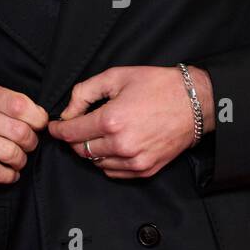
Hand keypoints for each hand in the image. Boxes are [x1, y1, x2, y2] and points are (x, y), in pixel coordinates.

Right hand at [0, 81, 47, 183]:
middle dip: (31, 143)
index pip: (20, 104)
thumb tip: (41, 117)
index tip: (38, 127)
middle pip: (19, 131)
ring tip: (17, 161)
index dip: (37, 119)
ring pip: (10, 152)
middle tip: (27, 147)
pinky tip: (8, 174)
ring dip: (20, 161)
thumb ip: (5, 104)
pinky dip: (8, 176)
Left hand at [47, 65, 213, 178]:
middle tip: (77, 127)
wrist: (195, 103)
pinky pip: (114, 172)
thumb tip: (68, 111)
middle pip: (81, 150)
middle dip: (74, 139)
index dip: (58, 130)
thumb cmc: (159, 86)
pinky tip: (111, 147)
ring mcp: (134, 160)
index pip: (71, 133)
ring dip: (91, 151)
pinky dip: (107, 162)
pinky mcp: (145, 169)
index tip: (54, 127)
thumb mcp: (117, 77)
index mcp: (111, 120)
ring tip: (97, 135)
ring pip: (96, 163)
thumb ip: (84, 92)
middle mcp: (121, 145)